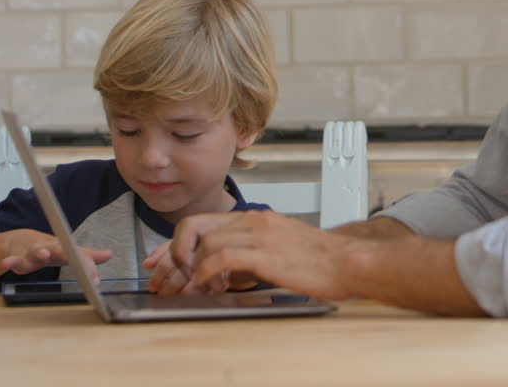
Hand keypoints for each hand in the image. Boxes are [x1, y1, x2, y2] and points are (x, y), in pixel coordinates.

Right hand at [0, 229, 111, 283]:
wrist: (21, 240)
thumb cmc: (49, 248)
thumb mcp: (68, 252)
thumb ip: (87, 256)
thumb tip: (109, 254)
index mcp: (63, 248)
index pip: (78, 256)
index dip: (88, 266)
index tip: (96, 279)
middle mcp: (50, 248)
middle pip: (58, 250)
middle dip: (66, 254)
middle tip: (77, 259)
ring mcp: (33, 252)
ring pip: (36, 252)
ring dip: (39, 253)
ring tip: (42, 255)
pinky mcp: (18, 258)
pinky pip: (14, 260)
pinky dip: (11, 262)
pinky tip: (6, 264)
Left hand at [145, 211, 356, 300]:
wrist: (348, 260)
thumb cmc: (320, 260)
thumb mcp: (279, 249)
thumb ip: (251, 253)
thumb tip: (225, 271)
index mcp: (255, 218)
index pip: (202, 223)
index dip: (174, 243)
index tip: (159, 261)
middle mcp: (253, 220)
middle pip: (194, 227)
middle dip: (172, 253)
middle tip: (165, 277)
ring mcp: (258, 234)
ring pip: (204, 242)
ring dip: (190, 269)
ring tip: (193, 289)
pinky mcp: (265, 253)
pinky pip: (221, 257)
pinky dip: (206, 273)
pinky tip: (208, 285)